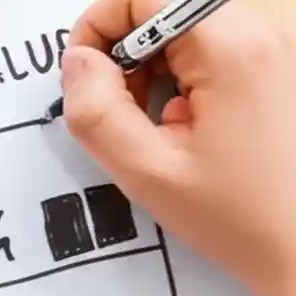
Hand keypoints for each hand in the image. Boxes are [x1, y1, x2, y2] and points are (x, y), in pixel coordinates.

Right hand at [62, 0, 295, 295]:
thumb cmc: (237, 218)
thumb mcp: (146, 172)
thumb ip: (96, 111)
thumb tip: (78, 62)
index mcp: (231, 48)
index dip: (98, 28)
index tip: (87, 78)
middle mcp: (264, 33)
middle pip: (165, 8)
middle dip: (126, 52)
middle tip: (121, 112)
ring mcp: (279, 48)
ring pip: (188, 27)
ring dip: (155, 66)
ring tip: (157, 125)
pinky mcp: (282, 66)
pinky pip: (216, 47)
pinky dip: (186, 75)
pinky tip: (186, 124)